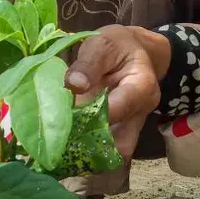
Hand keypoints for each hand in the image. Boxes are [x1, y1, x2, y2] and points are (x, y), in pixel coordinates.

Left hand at [65, 25, 170, 160]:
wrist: (136, 52)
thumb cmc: (119, 45)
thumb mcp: (104, 43)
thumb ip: (89, 62)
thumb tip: (73, 84)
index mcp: (142, 86)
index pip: (119, 108)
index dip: (92, 116)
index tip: (64, 117)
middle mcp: (140, 112)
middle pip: (121, 145)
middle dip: (90, 150)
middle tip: (59, 145)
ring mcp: (130, 127)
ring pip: (112, 154)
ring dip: (86, 155)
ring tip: (57, 150)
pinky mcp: (118, 133)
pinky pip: (104, 151)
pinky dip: (84, 152)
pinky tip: (63, 147)